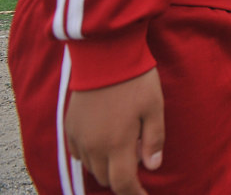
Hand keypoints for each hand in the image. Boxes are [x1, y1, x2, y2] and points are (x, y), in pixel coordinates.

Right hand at [65, 67, 164, 194]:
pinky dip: (93, 155)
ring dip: (108, 166)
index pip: (123, 183)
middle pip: (106, 178)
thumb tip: (152, 166)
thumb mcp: (154, 108)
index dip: (134, 193)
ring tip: (125, 146)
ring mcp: (79, 137)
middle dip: (123, 177)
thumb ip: (154, 140)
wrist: (106, 56)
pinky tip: (106, 140)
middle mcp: (93, 146)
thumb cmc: (136, 81)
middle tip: (139, 159)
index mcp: (116, 143)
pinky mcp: (70, 127)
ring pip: (92, 168)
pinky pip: (80, 153)